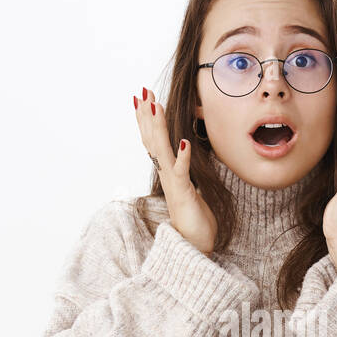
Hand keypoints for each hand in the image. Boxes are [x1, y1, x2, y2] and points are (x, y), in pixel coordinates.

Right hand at [134, 87, 217, 254]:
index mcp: (166, 172)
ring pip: (162, 150)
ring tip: (157, 106)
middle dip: (148, 116)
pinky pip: (182, 172)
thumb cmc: (194, 218)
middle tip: (143, 92)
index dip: (147, 120)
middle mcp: (165, 174)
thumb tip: (182, 157)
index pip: (153, 141)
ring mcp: (173, 183)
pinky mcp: (184, 192)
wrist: (194, 243)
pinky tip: (184, 141)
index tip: (143, 99)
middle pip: (153, 140)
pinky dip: (183, 156)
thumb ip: (183, 172)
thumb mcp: (188, 188)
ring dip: (159, 128)